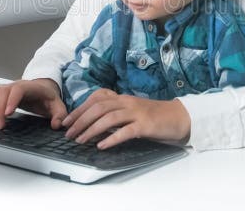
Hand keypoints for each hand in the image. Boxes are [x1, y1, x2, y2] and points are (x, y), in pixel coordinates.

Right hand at [0, 79, 66, 129]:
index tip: (8, 113)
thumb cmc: (49, 97)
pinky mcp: (3, 92)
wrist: (44, 89)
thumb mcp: (58, 105)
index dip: (12, 100)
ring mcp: (8, 88)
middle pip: (3, 92)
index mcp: (30, 87)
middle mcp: (16, 86)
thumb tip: (57, 124)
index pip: (19, 90)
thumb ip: (60, 115)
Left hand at [61, 89, 190, 148]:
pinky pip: (126, 131)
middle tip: (69, 134)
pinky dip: (112, 138)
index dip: (78, 109)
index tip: (66, 121)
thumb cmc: (153, 117)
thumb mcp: (131, 111)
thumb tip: (92, 124)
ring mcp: (136, 113)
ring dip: (91, 129)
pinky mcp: (145, 125)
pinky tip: (102, 146)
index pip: (95, 99)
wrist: (179, 117)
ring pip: (109, 118)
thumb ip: (114, 113)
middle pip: (98, 108)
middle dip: (80, 121)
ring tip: (81, 141)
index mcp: (122, 98)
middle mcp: (127, 102)